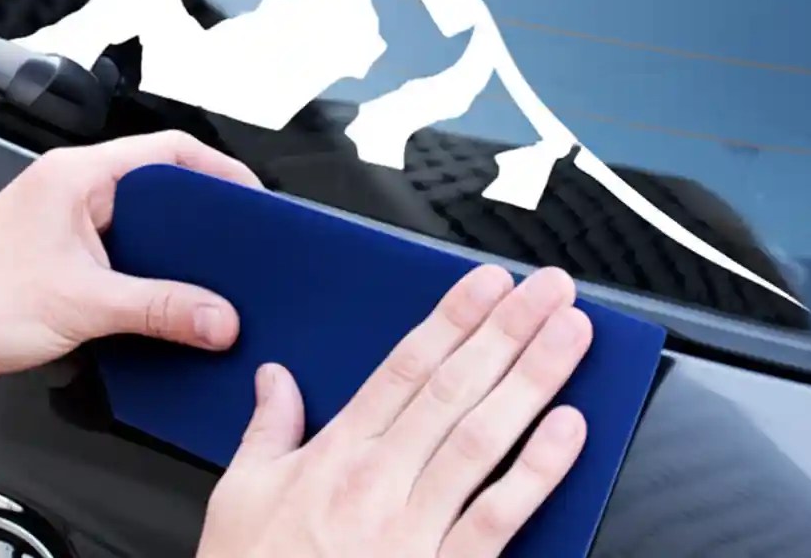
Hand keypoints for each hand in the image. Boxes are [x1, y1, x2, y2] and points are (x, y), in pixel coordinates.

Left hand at [0, 130, 260, 392]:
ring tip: (208, 280)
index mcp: (77, 176)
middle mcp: (72, 192)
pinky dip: (149, 281)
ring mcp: (66, 226)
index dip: (220, 169)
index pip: (169, 151)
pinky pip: (123, 261)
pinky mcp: (62, 261)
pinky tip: (166, 308)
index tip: (253, 198)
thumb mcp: (84, 304)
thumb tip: (217, 317)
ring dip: (174, 256)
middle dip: (203, 218)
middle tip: (239, 244)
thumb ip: (161, 309)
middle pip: (161, 189)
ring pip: (143, 228)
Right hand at [197, 266, 591, 557]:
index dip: (453, 318)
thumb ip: (266, 429)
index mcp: (336, 453)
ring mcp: (413, 527)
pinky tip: (567, 430)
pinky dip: (535, 472)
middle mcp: (379, 480)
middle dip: (508, 331)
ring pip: (482, 436)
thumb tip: (274, 379)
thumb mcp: (240, 495)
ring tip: (570, 336)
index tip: (489, 284)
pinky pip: (496, 517)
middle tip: (550, 291)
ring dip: (532, 379)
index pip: (406, 367)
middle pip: (454, 388)